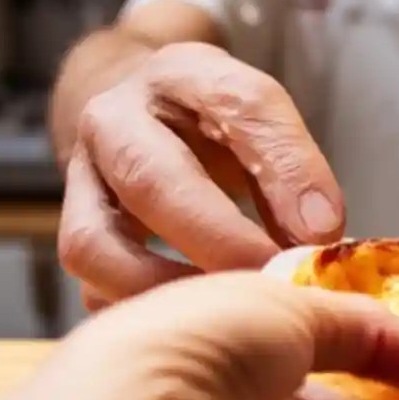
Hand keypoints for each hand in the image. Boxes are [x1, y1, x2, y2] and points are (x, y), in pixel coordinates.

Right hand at [58, 41, 345, 308]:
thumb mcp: (260, 121)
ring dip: (166, 287)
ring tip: (228, 311)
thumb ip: (292, 169)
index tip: (325, 230)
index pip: (240, 105)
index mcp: (181, 75)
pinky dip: (144, 314)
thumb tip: (319, 238)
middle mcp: (113, 122)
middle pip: (150, 178)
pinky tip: (194, 324)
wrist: (140, 117)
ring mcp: (79, 183)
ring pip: (94, 244)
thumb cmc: (212, 124)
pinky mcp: (74, 238)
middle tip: (271, 279)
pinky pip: (92, 288)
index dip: (286, 168)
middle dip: (217, 239)